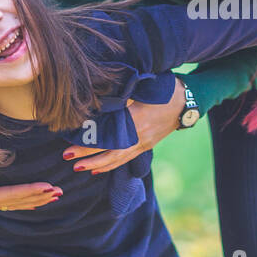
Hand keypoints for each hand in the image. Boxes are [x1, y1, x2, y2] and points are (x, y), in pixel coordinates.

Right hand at [0, 164, 62, 212]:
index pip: (10, 195)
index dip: (30, 190)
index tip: (48, 186)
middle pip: (17, 202)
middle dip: (39, 196)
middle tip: (60, 191)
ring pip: (15, 204)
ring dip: (35, 199)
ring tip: (55, 195)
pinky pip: (8, 203)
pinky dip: (24, 201)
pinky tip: (37, 203)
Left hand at [61, 78, 185, 174]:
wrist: (188, 102)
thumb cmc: (165, 90)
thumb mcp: (143, 87)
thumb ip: (122, 94)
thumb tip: (98, 96)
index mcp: (136, 119)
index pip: (107, 135)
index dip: (89, 142)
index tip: (70, 144)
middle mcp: (139, 136)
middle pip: (110, 151)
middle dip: (88, 156)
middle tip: (67, 158)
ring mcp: (144, 143)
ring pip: (118, 159)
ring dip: (97, 164)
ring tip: (79, 168)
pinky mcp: (147, 145)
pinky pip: (126, 158)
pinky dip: (111, 165)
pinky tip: (98, 169)